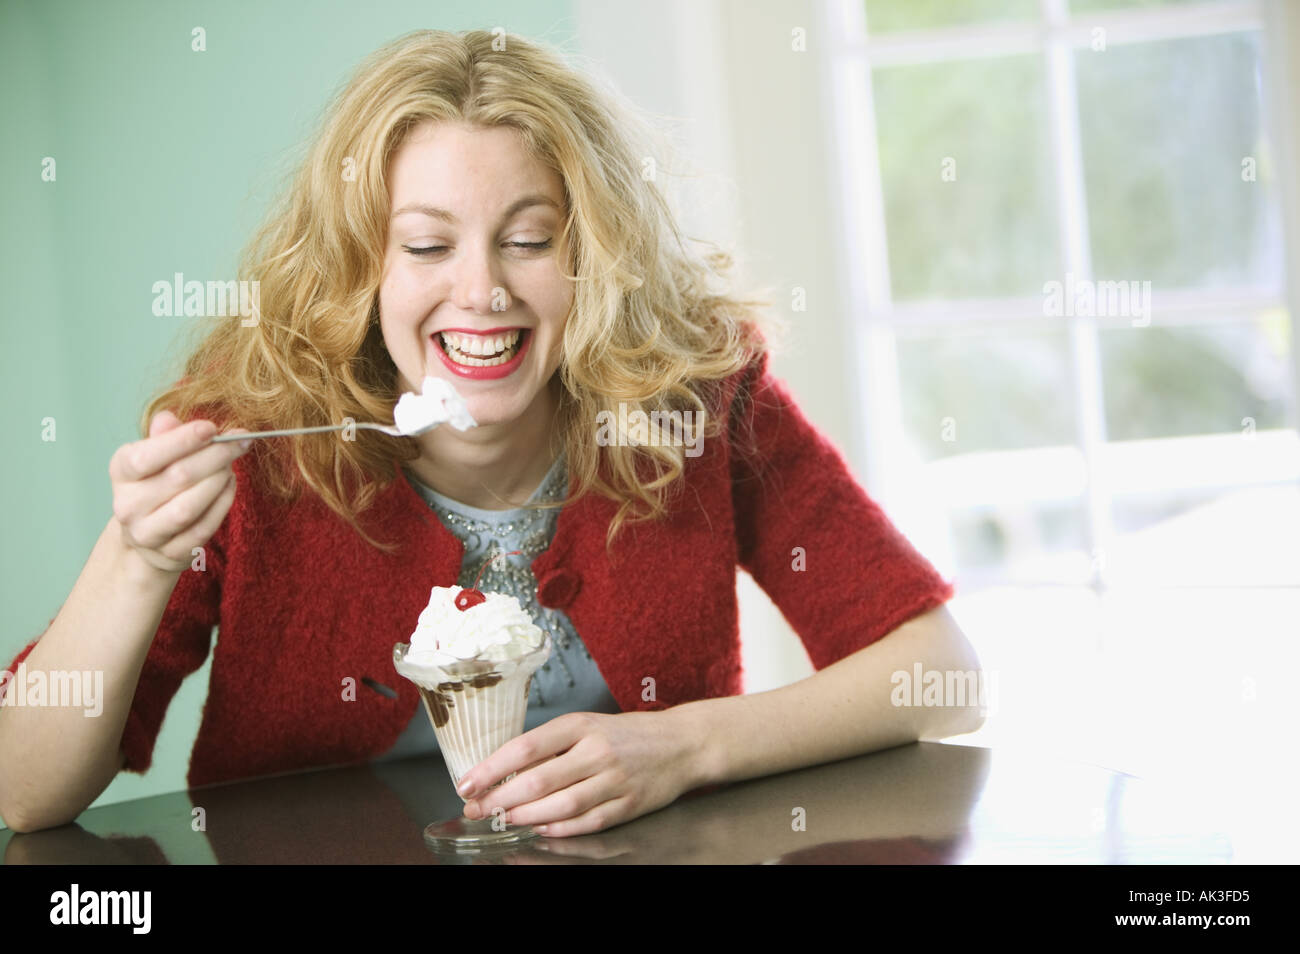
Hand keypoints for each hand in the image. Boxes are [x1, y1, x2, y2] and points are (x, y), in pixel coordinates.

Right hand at [109, 410, 250, 575]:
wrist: (148, 535)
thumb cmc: (157, 483)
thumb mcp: (155, 454)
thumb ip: (164, 436)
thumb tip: (169, 417)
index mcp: (120, 472)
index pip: (146, 456)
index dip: (182, 440)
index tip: (212, 428)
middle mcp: (128, 505)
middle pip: (178, 478)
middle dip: (215, 456)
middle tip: (239, 441)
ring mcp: (147, 533)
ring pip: (190, 506)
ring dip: (219, 481)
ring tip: (232, 464)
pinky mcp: (172, 553)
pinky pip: (204, 527)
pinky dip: (223, 503)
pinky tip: (231, 485)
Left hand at [457, 710, 703, 836]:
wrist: (682, 743)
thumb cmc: (626, 734)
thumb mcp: (588, 725)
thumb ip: (551, 745)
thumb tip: (503, 769)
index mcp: (582, 724)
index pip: (526, 747)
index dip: (492, 769)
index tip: (467, 783)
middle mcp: (597, 750)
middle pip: (539, 780)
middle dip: (500, 799)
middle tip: (476, 809)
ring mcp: (615, 779)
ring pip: (561, 805)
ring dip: (525, 817)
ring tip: (503, 822)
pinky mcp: (630, 804)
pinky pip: (587, 822)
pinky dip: (559, 829)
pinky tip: (539, 829)